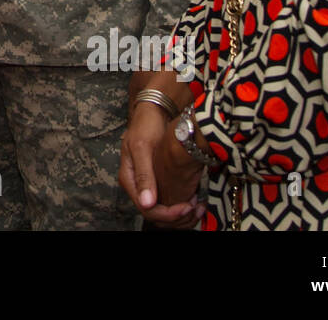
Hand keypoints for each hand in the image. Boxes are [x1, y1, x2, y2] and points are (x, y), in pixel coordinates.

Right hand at [119, 104, 203, 227]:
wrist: (154, 112)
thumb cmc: (146, 125)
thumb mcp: (142, 147)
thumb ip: (144, 175)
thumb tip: (146, 203)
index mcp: (129, 179)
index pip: (146, 208)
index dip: (167, 213)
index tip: (185, 207)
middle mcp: (137, 185)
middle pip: (155, 213)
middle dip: (176, 216)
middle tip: (195, 208)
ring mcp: (148, 184)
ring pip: (163, 211)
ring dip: (180, 214)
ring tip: (198, 206)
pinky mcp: (159, 181)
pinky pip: (168, 201)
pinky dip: (182, 205)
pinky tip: (195, 199)